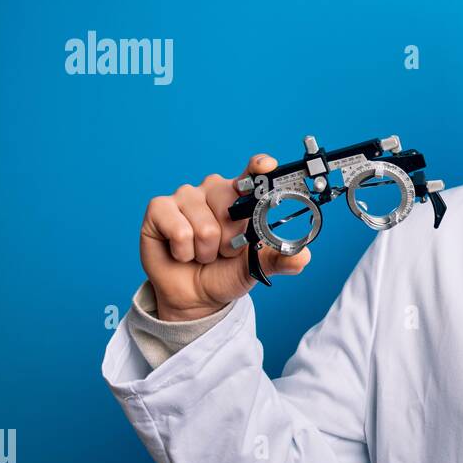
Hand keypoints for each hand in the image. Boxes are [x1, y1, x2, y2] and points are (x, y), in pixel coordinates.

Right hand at [140, 153, 311, 320]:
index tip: (267, 166)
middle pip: (229, 203)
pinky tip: (181, 251)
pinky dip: (184, 251)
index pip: (252, 172)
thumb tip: (303, 256)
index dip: (258, 167)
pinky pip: (180, 230)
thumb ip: (279, 259)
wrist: (194, 295)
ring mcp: (185, 196)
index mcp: (241, 197)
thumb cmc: (225, 273)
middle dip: (231, 238)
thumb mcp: (256, 268)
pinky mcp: (159, 208)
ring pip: (205, 225)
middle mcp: (214, 189)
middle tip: (225, 250)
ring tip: (203, 253)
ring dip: (207, 250)